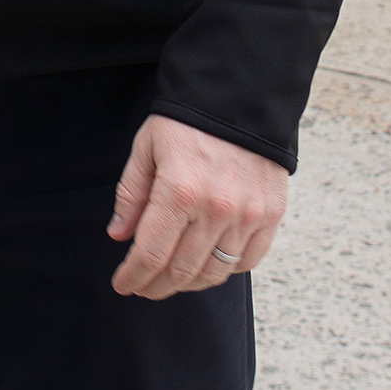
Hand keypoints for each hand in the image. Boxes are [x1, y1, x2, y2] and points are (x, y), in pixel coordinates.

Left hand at [107, 114, 287, 298]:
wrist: (239, 101)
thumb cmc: (185, 123)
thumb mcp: (146, 149)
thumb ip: (132, 194)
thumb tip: (119, 235)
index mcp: (179, 191)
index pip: (151, 253)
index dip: (134, 275)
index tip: (122, 284)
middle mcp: (216, 209)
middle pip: (182, 270)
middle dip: (156, 286)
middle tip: (142, 288)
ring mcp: (248, 216)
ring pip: (215, 272)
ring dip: (188, 284)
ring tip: (169, 281)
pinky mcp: (271, 216)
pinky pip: (247, 260)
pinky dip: (224, 271)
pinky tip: (205, 267)